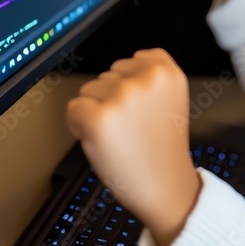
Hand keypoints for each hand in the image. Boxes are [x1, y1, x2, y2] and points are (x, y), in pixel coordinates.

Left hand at [66, 49, 199, 245]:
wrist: (164, 187)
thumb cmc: (161, 149)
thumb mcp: (170, 100)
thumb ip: (150, 78)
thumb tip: (117, 72)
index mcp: (168, 73)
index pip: (137, 58)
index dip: (132, 83)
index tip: (143, 106)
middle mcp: (147, 80)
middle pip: (108, 74)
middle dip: (113, 98)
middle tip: (132, 127)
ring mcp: (122, 97)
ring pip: (89, 90)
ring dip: (97, 111)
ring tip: (121, 135)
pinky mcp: (99, 117)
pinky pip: (74, 109)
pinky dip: (79, 126)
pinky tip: (102, 140)